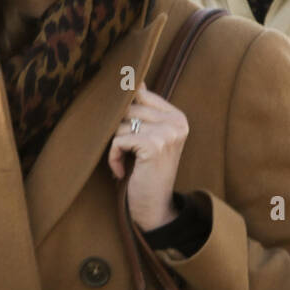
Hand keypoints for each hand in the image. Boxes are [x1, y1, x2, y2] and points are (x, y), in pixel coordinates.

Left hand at [107, 83, 188, 230]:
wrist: (155, 207)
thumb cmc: (146, 172)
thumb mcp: (148, 139)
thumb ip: (144, 112)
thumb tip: (135, 81)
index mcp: (177, 117)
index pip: (140, 95)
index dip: (123, 112)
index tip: (125, 134)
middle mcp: (177, 122)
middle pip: (127, 108)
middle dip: (117, 130)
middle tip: (124, 153)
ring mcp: (168, 133)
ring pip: (120, 123)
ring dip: (114, 145)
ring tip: (124, 162)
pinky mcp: (154, 145)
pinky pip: (117, 139)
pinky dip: (112, 157)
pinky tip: (120, 171)